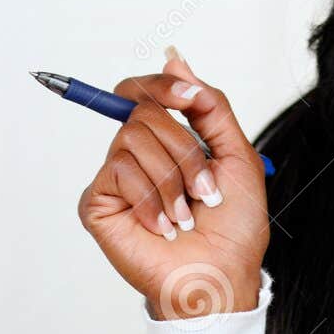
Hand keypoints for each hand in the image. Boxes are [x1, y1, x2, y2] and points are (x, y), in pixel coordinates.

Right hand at [77, 47, 269, 318]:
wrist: (220, 277)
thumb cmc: (232, 227)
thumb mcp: (236, 155)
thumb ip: (210, 105)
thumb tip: (175, 57)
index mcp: (167, 141)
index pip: (145, 92)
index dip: (163, 85)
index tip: (190, 97)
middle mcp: (137, 155)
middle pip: (145, 112)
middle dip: (186, 151)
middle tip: (205, 192)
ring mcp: (115, 179)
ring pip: (134, 139)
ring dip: (173, 180)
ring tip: (185, 217)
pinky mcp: (98, 203)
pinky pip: (119, 171)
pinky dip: (150, 200)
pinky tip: (163, 228)